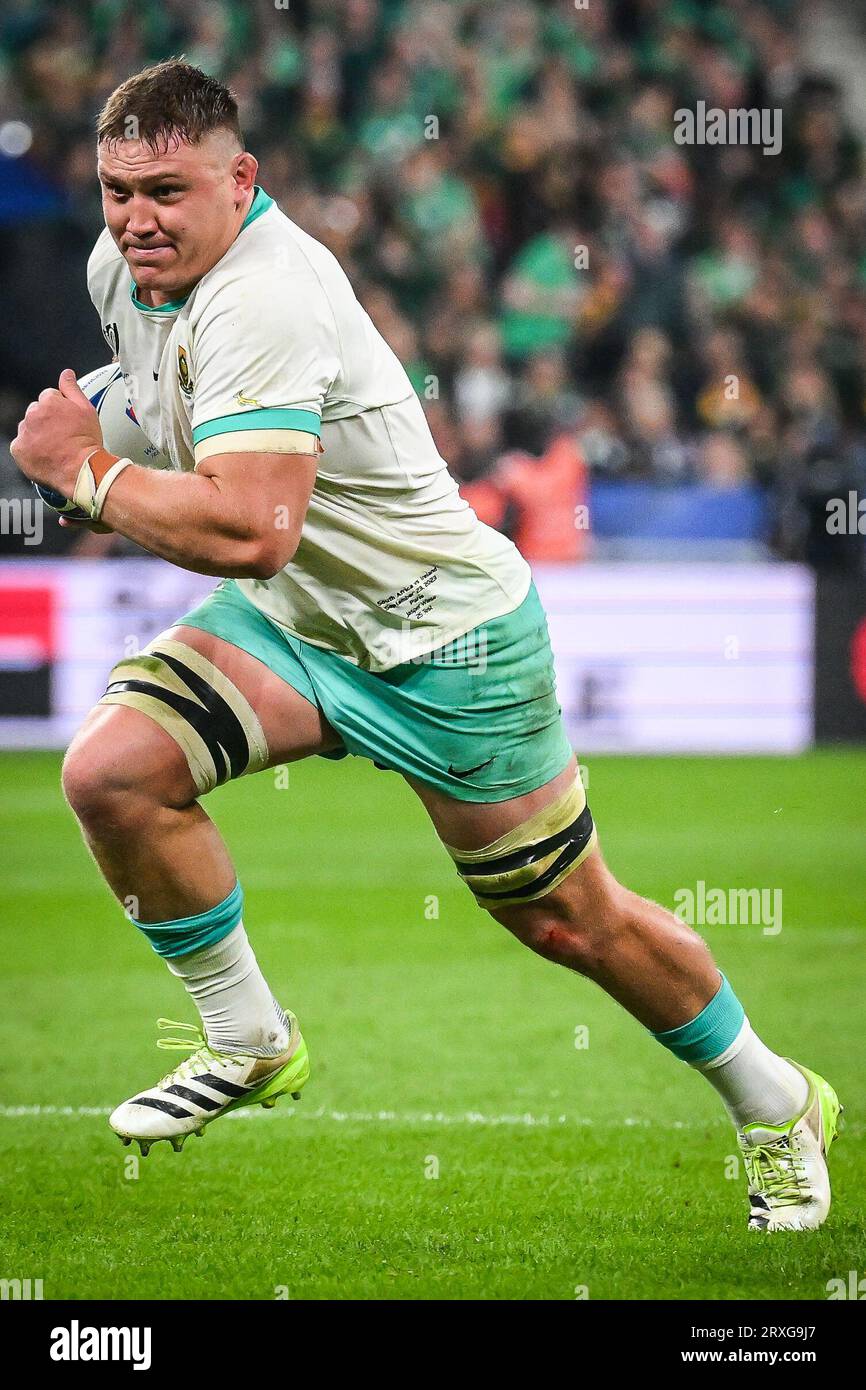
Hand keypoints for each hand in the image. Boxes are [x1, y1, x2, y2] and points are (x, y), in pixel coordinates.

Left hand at [10, 369, 102, 494]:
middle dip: (45, 420)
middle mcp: (33, 414)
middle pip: (36, 412)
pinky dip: (30, 450)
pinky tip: (44, 454)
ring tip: (54, 446)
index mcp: (48, 402)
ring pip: (28, 428)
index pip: (48, 397)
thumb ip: (72, 388)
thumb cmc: (86, 442)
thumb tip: (66, 374)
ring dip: (36, 434)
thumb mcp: (87, 409)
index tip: (66, 421)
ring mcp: (24, 432)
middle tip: (61, 435)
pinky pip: (21, 445)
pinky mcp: (18, 449)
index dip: (59, 409)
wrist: (82, 469)